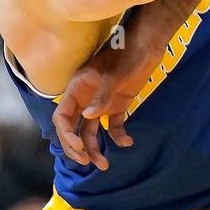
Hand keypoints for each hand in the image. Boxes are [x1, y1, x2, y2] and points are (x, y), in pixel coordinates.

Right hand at [53, 0, 205, 169]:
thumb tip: (88, 118)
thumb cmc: (127, 55)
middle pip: (72, 129)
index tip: (80, 149)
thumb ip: (102, 96)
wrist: (147, 44)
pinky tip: (127, 142)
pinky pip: (112, 125)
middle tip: (88, 163)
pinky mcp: (117, 104)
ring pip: (90, 131)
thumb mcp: (114, 75)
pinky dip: (117, 136)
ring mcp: (100, 101)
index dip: (66, 136)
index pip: (62, 117)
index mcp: (77, 88)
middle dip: (77, 148)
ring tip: (105, 165)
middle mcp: (85, 97)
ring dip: (95, 148)